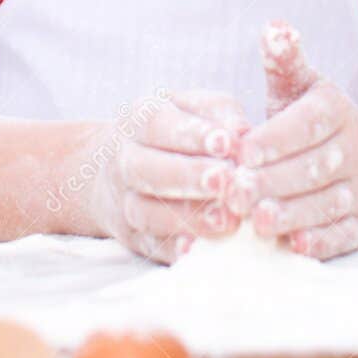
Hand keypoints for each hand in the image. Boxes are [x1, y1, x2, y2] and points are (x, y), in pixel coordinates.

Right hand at [89, 89, 248, 262]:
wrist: (114, 168)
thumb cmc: (171, 131)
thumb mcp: (191, 107)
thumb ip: (218, 112)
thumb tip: (243, 133)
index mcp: (139, 119)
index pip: (158, 124)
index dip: (192, 135)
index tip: (226, 144)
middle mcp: (124, 159)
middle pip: (147, 169)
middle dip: (188, 177)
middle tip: (225, 181)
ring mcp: (124, 201)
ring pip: (146, 212)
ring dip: (186, 218)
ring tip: (224, 220)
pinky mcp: (132, 236)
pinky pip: (149, 246)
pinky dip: (172, 250)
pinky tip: (197, 249)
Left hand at [224, 21, 357, 259]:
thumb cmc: (311, 120)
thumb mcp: (299, 86)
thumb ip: (283, 61)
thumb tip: (274, 26)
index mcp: (335, 110)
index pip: (305, 124)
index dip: (272, 139)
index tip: (238, 152)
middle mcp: (355, 149)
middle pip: (311, 168)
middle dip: (271, 182)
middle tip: (234, 193)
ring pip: (326, 204)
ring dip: (291, 214)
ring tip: (254, 222)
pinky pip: (345, 235)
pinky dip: (321, 242)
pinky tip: (294, 246)